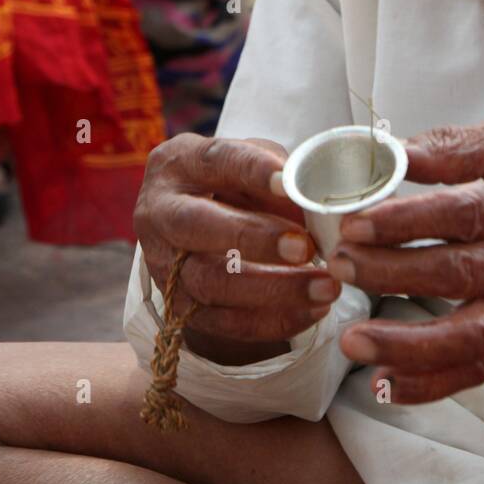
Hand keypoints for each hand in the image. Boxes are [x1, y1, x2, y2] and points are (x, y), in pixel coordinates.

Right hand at [134, 133, 340, 363]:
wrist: (195, 220)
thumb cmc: (231, 182)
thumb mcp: (251, 161)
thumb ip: (277, 176)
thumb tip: (313, 201)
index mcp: (179, 163)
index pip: (215, 160)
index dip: (253, 169)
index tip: (289, 182)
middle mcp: (159, 212)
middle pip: (196, 225)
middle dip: (253, 238)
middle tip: (306, 247)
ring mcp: (161, 264)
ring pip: (209, 283)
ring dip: (273, 290)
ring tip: (324, 287)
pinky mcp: (176, 306)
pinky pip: (222, 323)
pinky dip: (272, 321)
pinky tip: (311, 311)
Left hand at [332, 117, 483, 403]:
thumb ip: (454, 147)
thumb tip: (392, 153)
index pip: (467, 213)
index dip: (409, 221)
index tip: (358, 223)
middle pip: (460, 274)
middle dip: (392, 273)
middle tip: (340, 265)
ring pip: (469, 334)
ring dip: (407, 343)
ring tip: (353, 341)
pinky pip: (478, 366)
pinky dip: (432, 382)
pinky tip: (386, 383)